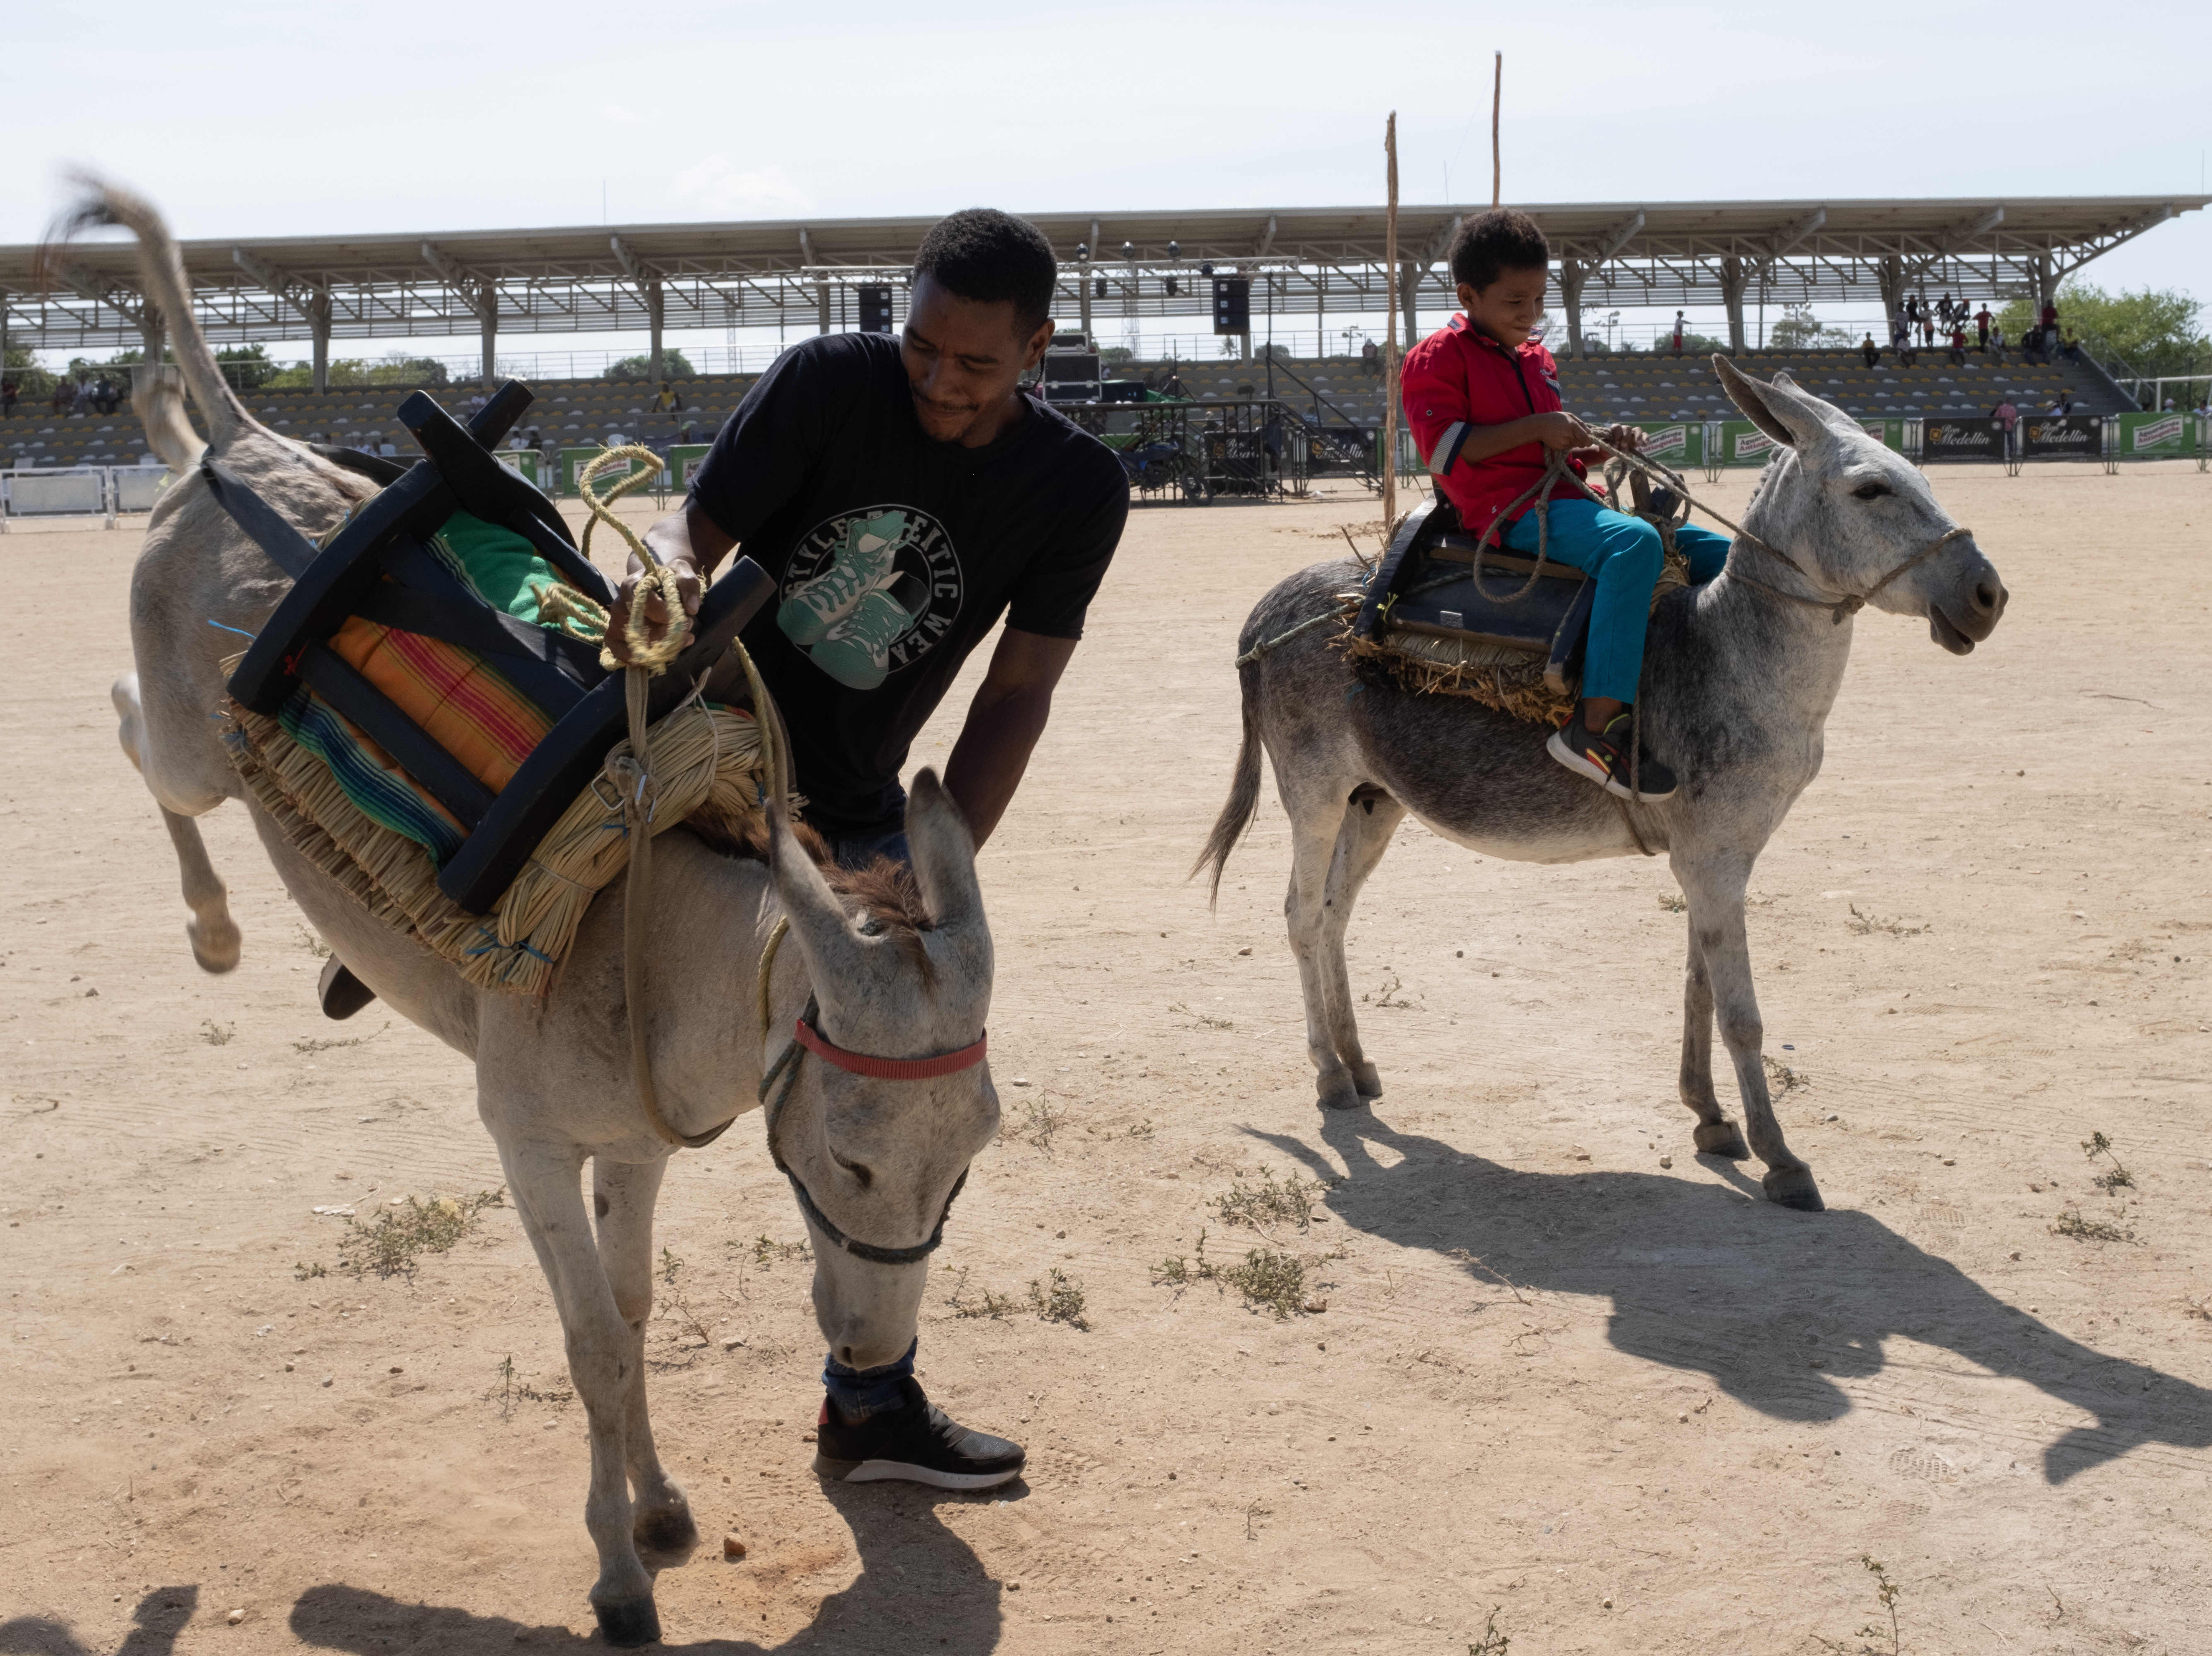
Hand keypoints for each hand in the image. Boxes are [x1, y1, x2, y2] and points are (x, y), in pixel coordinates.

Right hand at [606, 548, 700, 663]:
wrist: (663, 584)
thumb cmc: (671, 578)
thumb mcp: (683, 573)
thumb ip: (688, 585)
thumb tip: (691, 608)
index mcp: (633, 584)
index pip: (642, 600)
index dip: (662, 612)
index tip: (685, 618)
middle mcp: (620, 602)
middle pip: (637, 624)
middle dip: (665, 632)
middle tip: (688, 632)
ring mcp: (616, 620)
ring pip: (633, 640)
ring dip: (660, 646)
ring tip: (683, 641)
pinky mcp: (616, 635)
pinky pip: (619, 651)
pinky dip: (638, 658)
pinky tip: (658, 658)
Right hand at [1527, 410, 1594, 451]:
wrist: (1540, 426)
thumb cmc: (1556, 418)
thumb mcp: (1569, 416)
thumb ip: (1581, 424)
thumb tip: (1590, 432)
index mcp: (1572, 426)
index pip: (1585, 438)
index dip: (1589, 441)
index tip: (1589, 440)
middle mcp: (1569, 436)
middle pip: (1581, 444)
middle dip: (1581, 441)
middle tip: (1576, 435)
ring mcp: (1563, 443)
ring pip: (1575, 446)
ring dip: (1574, 441)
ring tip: (1566, 434)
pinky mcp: (1559, 448)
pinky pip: (1568, 447)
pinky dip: (1567, 444)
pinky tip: (1561, 437)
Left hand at [1601, 424, 1643, 453]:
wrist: (1615, 452)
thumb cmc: (1609, 448)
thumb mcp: (1606, 447)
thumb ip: (1608, 445)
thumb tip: (1613, 445)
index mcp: (1615, 430)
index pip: (1616, 427)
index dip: (1617, 434)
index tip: (1616, 443)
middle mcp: (1624, 430)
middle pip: (1627, 428)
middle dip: (1626, 437)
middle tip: (1624, 446)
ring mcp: (1632, 433)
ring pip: (1637, 429)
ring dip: (1637, 436)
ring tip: (1637, 445)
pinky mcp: (1639, 438)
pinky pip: (1644, 435)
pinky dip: (1646, 438)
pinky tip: (1645, 444)